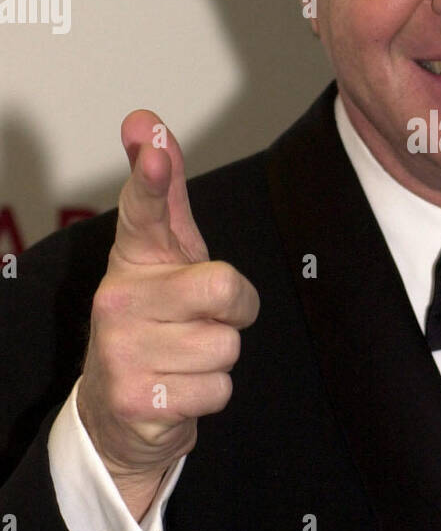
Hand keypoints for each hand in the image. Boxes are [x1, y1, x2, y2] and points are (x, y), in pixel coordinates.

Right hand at [77, 111, 259, 520]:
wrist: (118, 408)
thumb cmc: (156, 318)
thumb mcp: (167, 255)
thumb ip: (166, 194)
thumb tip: (146, 122)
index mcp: (134, 256)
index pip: (145, 207)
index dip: (153, 175)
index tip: (154, 145)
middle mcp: (117, 297)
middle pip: (225, 288)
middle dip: (234, 311)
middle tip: (205, 319)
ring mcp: (121, 349)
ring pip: (227, 346)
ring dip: (219, 358)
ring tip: (184, 358)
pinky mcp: (135, 400)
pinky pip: (218, 390)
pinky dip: (209, 394)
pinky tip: (177, 389)